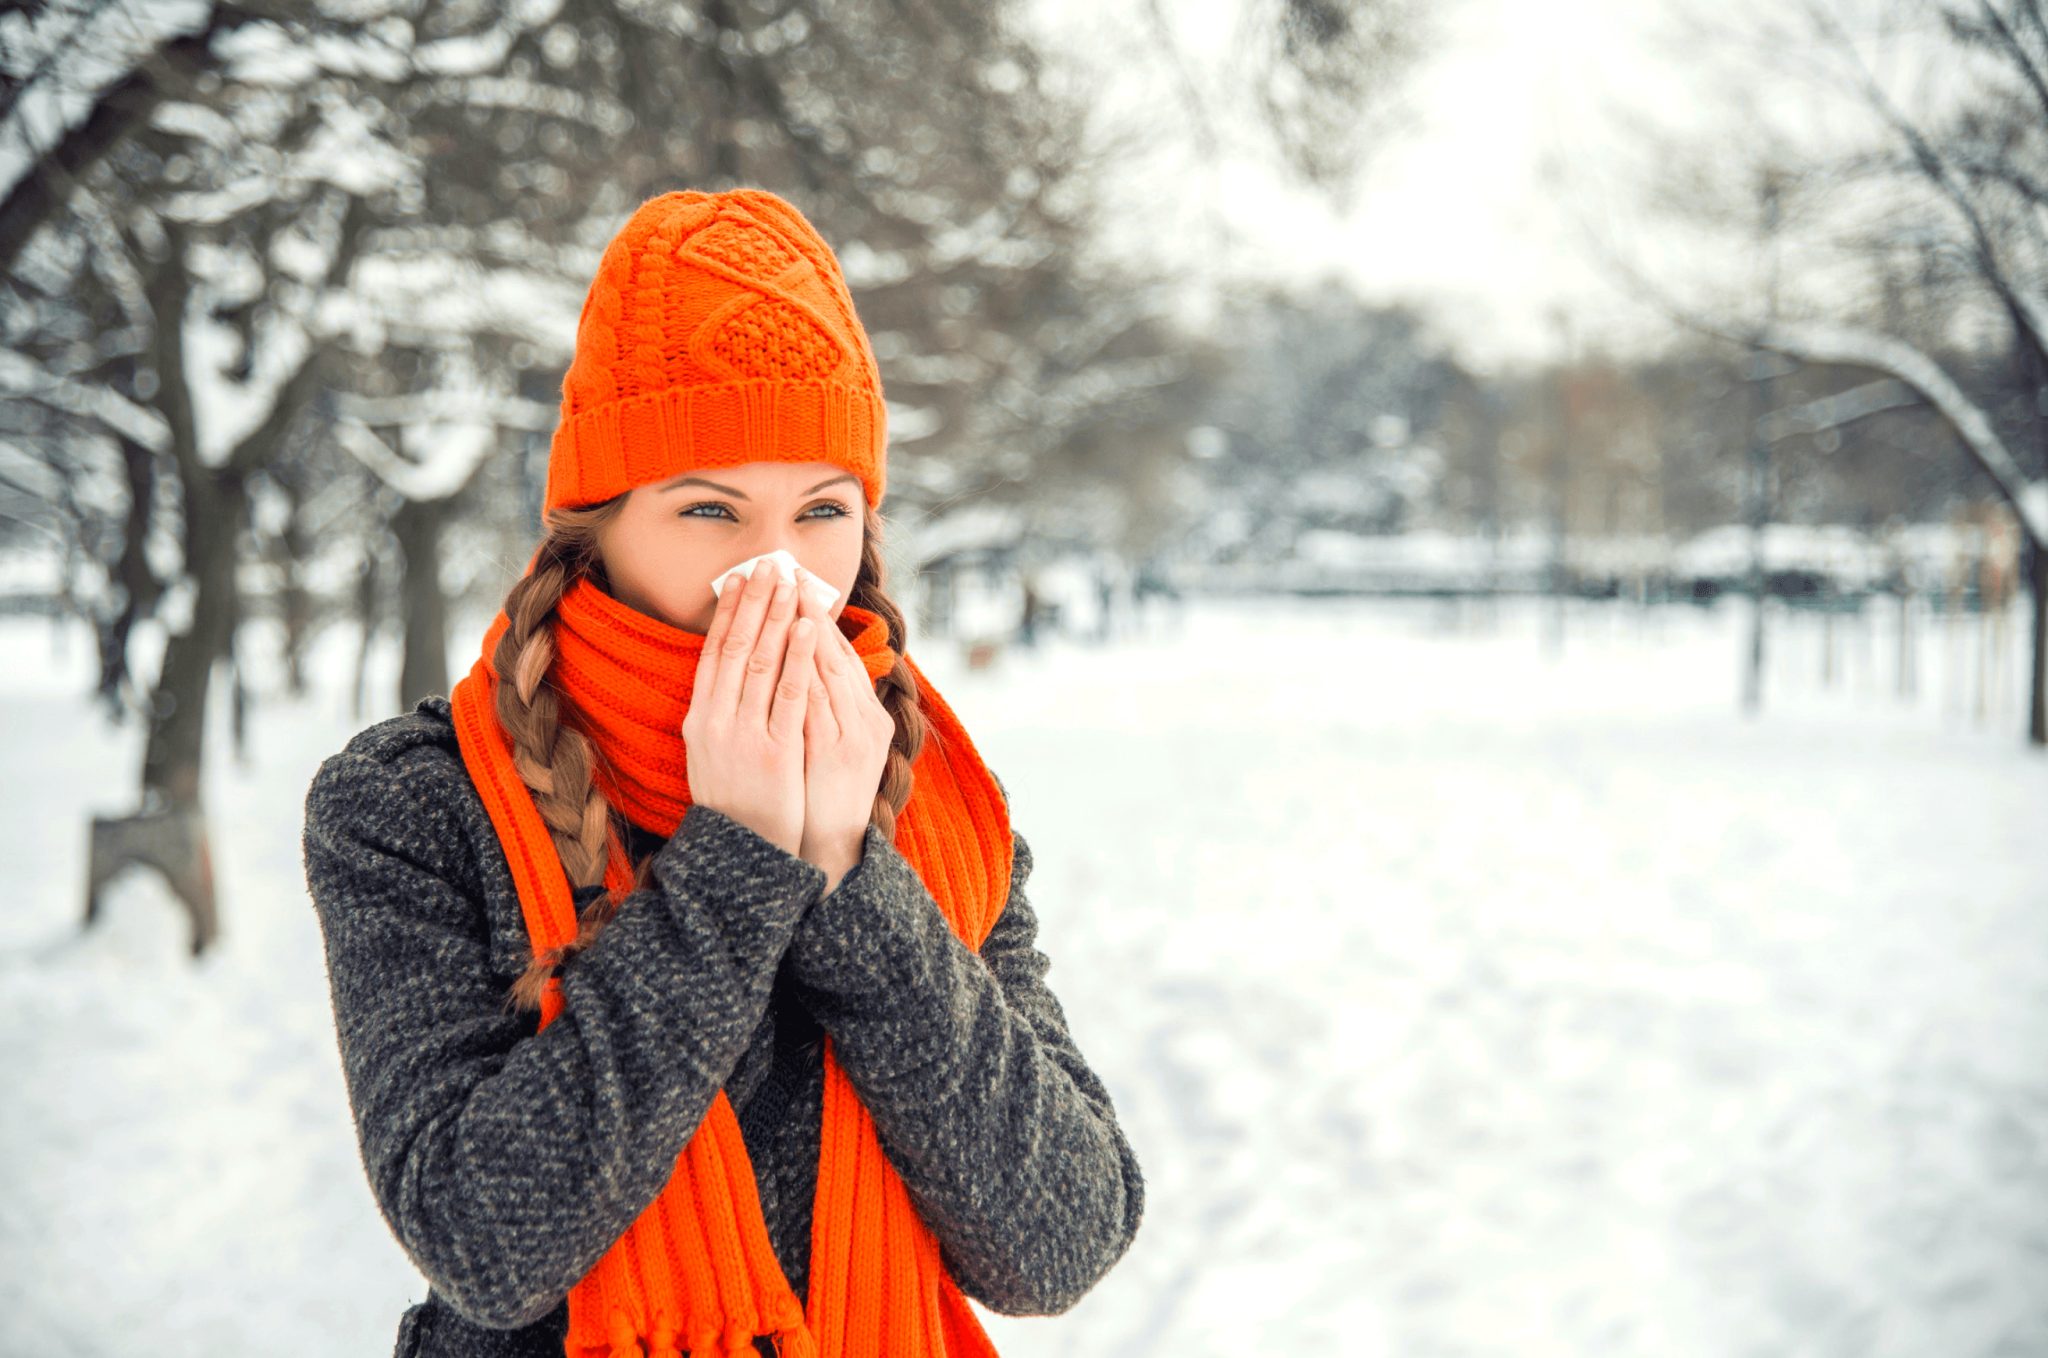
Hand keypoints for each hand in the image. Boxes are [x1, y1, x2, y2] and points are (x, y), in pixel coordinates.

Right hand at [679, 558, 818, 856]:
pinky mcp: (776, 750)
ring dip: (778, 618)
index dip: (728, 614)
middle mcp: (716, 721)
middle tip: (769, 565)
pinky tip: (808, 628)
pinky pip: (790, 693)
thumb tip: (728, 673)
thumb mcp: (710, 756)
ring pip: (762, 662)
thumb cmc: (735, 803)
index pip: (713, 654)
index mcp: (698, 720)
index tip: (740, 580)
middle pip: (736, 648)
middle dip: (754, 602)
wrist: (743, 853)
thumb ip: (717, 715)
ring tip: (791, 584)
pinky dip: (799, 656)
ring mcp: (744, 735)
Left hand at [791, 569, 893, 888]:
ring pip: (830, 670)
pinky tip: (796, 644)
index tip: (795, 581)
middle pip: (834, 653)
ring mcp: (855, 734)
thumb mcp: (830, 748)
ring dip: (808, 630)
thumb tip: (806, 671)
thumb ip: (824, 710)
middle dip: (809, 610)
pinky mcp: (841, 751)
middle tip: (788, 571)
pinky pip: (820, 702)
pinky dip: (808, 671)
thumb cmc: (826, 797)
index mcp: (864, 717)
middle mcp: (864, 720)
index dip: (815, 616)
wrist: (829, 849)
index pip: (836, 655)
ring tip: (789, 593)